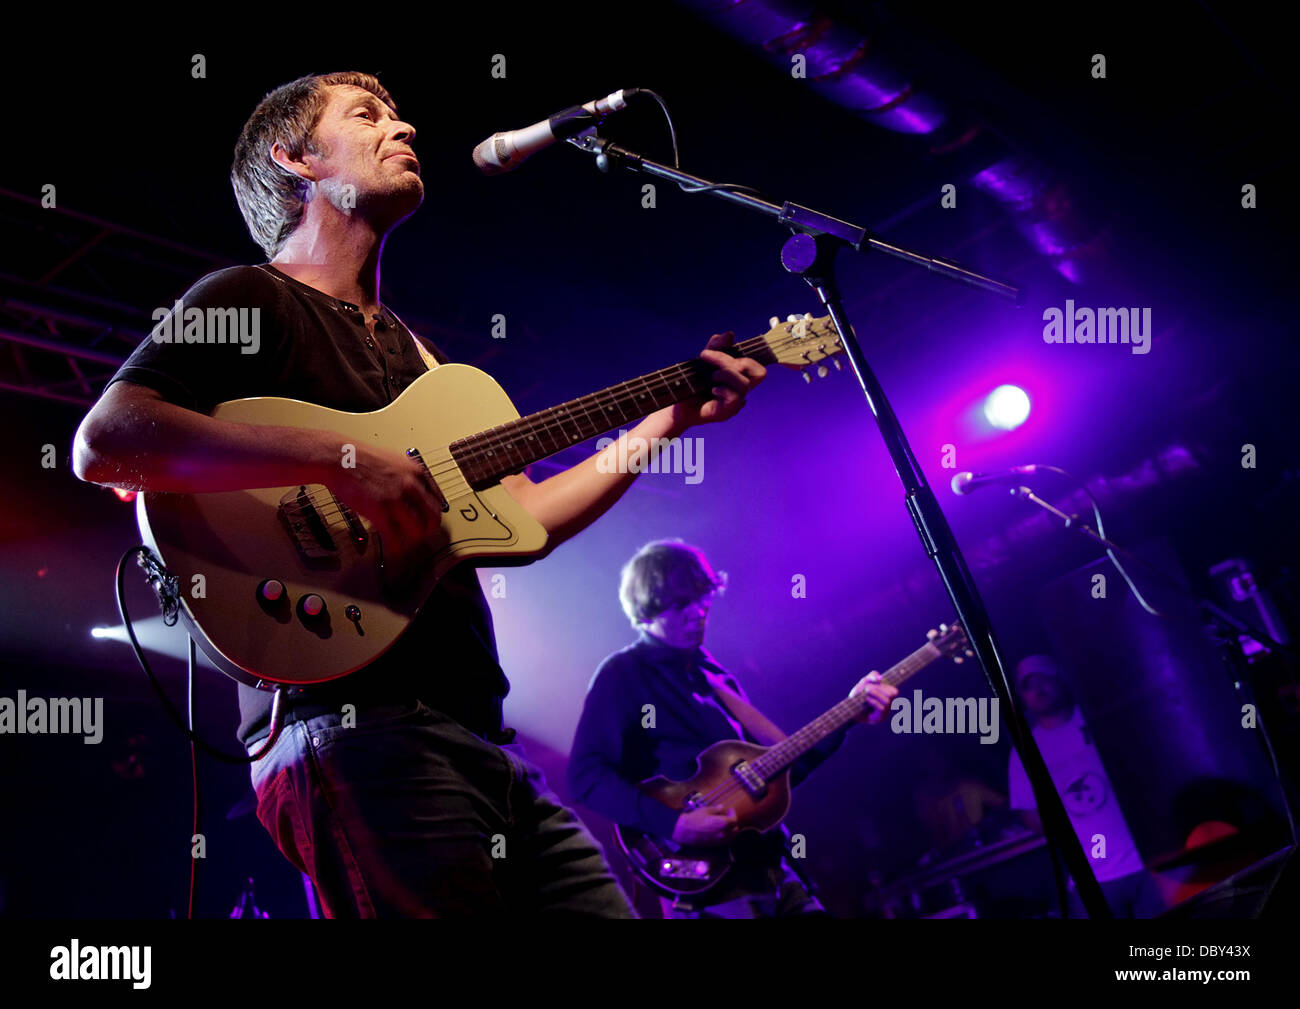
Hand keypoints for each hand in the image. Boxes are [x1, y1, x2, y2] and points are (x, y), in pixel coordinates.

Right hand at [326, 441, 445, 556]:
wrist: (339, 458)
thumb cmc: (361, 458)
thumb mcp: (395, 461)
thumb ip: (408, 477)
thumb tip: (415, 493)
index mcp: (417, 472)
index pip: (438, 501)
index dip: (432, 516)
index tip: (428, 523)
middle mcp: (411, 485)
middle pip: (433, 518)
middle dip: (427, 531)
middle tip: (420, 537)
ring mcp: (396, 498)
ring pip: (416, 530)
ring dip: (411, 541)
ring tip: (404, 545)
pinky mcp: (379, 511)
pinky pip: (394, 537)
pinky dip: (395, 547)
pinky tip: (392, 549)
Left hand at [669, 331, 766, 429]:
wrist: (678, 405)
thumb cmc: (693, 384)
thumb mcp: (703, 361)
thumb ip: (716, 347)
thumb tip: (730, 334)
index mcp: (740, 377)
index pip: (758, 367)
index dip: (743, 354)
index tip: (711, 352)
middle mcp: (741, 390)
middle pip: (758, 373)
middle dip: (731, 361)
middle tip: (707, 358)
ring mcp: (736, 403)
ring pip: (745, 384)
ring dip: (725, 374)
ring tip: (711, 377)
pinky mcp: (727, 413)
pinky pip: (734, 398)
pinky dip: (722, 390)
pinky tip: (712, 390)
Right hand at [670, 805, 738, 845]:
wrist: (683, 832)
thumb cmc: (694, 819)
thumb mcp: (705, 811)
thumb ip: (716, 810)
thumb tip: (722, 807)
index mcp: (722, 823)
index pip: (734, 820)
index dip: (733, 814)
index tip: (729, 810)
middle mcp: (723, 834)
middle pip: (736, 830)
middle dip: (734, 823)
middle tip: (729, 817)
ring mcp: (719, 841)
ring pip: (731, 837)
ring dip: (731, 831)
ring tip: (725, 825)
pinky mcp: (714, 845)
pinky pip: (725, 841)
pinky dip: (726, 836)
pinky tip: (720, 831)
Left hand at [849, 671, 896, 724]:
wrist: (849, 708)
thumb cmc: (858, 695)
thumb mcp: (864, 682)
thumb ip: (872, 676)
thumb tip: (880, 678)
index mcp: (887, 698)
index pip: (894, 692)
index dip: (885, 686)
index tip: (873, 685)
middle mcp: (888, 706)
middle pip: (891, 695)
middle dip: (878, 689)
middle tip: (866, 688)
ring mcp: (885, 713)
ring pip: (887, 702)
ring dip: (875, 694)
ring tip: (866, 693)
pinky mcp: (879, 719)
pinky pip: (881, 709)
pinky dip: (873, 702)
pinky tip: (867, 699)